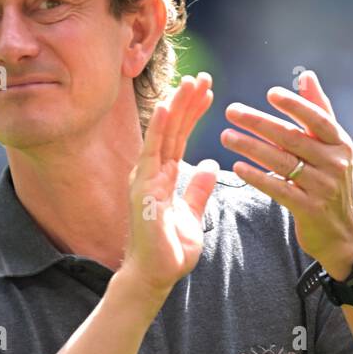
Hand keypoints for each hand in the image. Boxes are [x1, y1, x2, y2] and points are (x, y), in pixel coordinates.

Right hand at [122, 72, 217, 302]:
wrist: (155, 276)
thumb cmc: (170, 250)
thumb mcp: (193, 214)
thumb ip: (198, 190)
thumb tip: (208, 165)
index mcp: (163, 177)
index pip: (180, 138)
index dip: (193, 114)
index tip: (209, 93)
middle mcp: (151, 172)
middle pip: (172, 129)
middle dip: (187, 102)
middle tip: (202, 76)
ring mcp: (145, 178)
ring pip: (162, 134)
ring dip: (176, 106)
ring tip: (191, 81)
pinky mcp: (143, 188)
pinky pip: (151, 152)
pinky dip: (159, 127)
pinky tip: (168, 105)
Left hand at [220, 70, 352, 278]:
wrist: (344, 233)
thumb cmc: (332, 183)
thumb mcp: (333, 148)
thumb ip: (319, 111)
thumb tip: (306, 76)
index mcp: (340, 144)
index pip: (317, 119)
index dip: (295, 105)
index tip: (270, 94)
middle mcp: (334, 163)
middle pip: (292, 138)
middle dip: (259, 123)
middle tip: (231, 111)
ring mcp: (322, 187)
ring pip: (281, 162)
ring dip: (250, 147)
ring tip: (226, 136)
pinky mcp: (308, 209)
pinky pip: (278, 189)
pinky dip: (257, 177)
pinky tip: (237, 167)